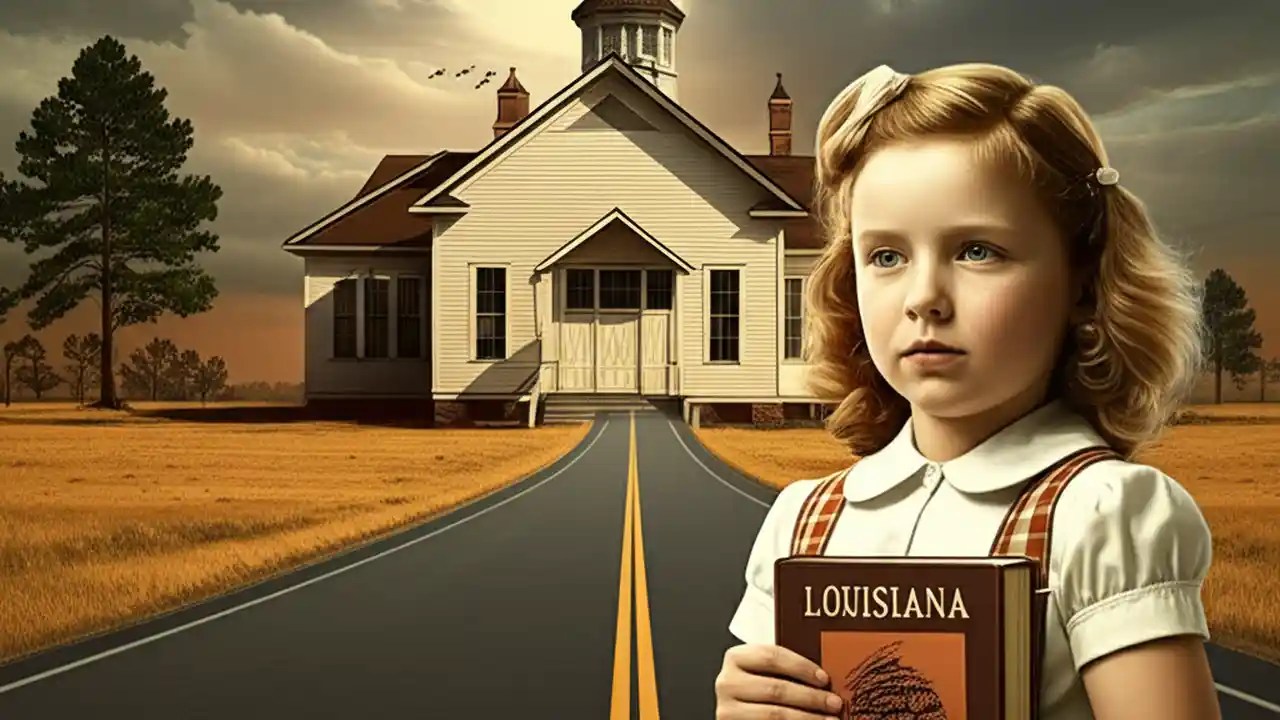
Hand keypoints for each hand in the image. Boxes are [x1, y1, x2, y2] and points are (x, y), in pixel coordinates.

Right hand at [715, 643, 845, 718]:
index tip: (824, 678)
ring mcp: (728, 709)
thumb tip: (826, 678)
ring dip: (807, 718)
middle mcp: (727, 682)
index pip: (772, 657)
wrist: (740, 712)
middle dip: (811, 697)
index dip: (801, 667)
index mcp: (736, 658)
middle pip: (776, 689)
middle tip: (834, 703)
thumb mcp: (766, 672)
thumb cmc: (757, 688)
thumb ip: (787, 670)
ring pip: (774, 714)